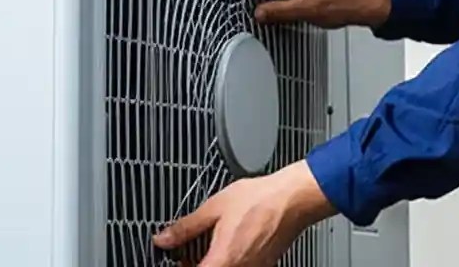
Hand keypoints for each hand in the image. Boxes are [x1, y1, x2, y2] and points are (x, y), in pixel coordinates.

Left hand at [153, 161, 336, 266]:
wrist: (294, 197)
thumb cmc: (261, 200)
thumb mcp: (214, 208)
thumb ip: (185, 227)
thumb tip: (164, 238)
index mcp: (221, 261)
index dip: (181, 266)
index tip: (176, 258)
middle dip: (195, 264)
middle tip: (188, 251)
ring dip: (214, 262)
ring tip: (211, 244)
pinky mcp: (265, 265)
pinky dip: (231, 260)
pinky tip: (231, 242)